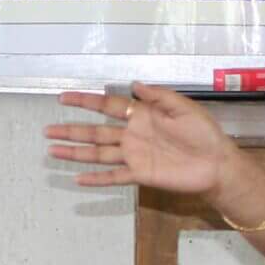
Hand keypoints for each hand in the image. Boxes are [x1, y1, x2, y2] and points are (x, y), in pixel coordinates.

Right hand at [46, 83, 233, 193]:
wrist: (217, 163)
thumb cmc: (203, 133)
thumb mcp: (183, 107)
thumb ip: (158, 96)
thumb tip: (134, 84)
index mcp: (141, 115)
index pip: (107, 106)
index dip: (85, 102)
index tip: (63, 98)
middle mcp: (132, 135)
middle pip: (95, 132)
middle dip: (71, 130)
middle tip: (47, 130)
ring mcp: (133, 156)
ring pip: (98, 154)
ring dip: (75, 153)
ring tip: (52, 151)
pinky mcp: (140, 175)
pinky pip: (114, 177)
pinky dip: (96, 179)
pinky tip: (78, 180)